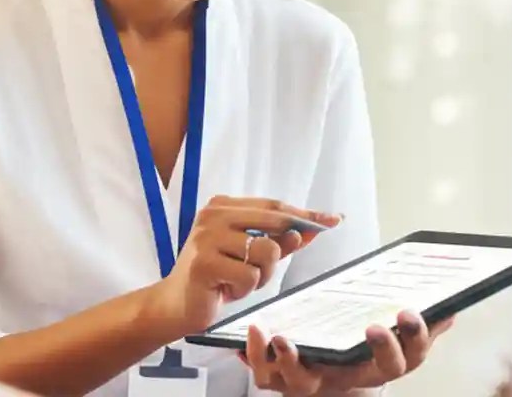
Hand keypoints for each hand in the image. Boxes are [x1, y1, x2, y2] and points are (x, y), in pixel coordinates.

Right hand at [144, 196, 341, 333]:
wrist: (177, 305)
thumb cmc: (216, 278)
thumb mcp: (251, 257)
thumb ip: (277, 241)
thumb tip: (306, 232)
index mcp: (223, 206)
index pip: (275, 207)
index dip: (305, 215)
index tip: (334, 220)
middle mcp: (214, 215)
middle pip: (275, 224)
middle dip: (282, 251)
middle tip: (260, 272)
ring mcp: (207, 237)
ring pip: (267, 252)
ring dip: (261, 275)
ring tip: (238, 281)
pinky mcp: (205, 262)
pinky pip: (250, 276)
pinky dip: (246, 289)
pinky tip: (226, 290)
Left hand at [240, 311, 453, 395]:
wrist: (324, 382)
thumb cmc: (354, 351)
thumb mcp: (389, 342)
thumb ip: (417, 328)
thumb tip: (450, 311)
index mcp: (381, 366)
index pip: (409, 357)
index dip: (414, 337)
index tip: (409, 312)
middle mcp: (351, 380)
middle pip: (373, 372)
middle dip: (380, 350)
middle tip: (375, 327)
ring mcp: (315, 384)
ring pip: (301, 381)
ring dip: (291, 359)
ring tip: (281, 336)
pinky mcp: (282, 382)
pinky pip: (266, 373)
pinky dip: (255, 352)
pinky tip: (254, 329)